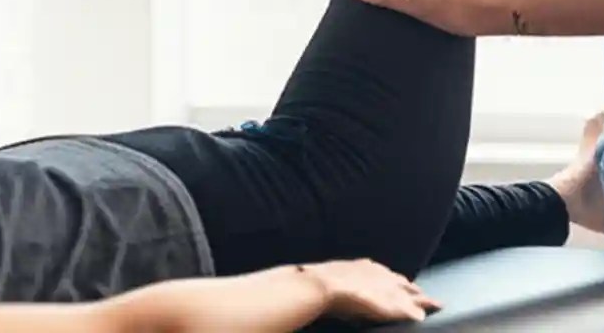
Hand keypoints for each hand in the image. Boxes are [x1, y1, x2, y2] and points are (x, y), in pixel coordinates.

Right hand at [101, 258, 438, 332]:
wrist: (176, 317)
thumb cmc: (202, 328)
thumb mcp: (252, 327)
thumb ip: (268, 325)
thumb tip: (269, 328)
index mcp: (284, 291)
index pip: (338, 284)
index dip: (371, 290)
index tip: (394, 299)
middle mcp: (296, 279)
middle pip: (359, 277)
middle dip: (395, 289)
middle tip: (426, 301)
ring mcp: (299, 281)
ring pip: (364, 282)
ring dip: (398, 295)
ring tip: (427, 307)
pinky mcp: (302, 290)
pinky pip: (354, 293)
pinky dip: (385, 303)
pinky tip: (407, 314)